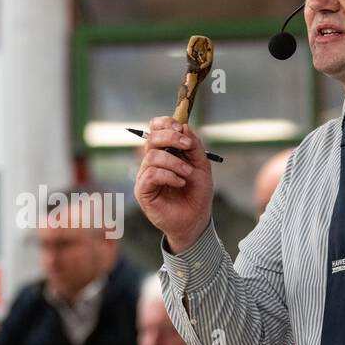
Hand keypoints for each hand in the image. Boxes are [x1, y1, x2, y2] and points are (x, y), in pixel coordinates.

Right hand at [133, 116, 213, 253]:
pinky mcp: (143, 191)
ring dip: (174, 162)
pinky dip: (168, 175)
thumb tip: (183, 126)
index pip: (155, 129)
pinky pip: (151, 174)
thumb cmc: (197, 194)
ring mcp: (145, 176)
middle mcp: (151, 162)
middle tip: (187, 146)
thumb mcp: (201, 166)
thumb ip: (193, 146)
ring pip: (152, 157)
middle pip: (151, 138)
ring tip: (187, 174)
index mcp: (164, 152)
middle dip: (170, 138)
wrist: (196, 220)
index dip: (165, 123)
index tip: (181, 128)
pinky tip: (179, 183)